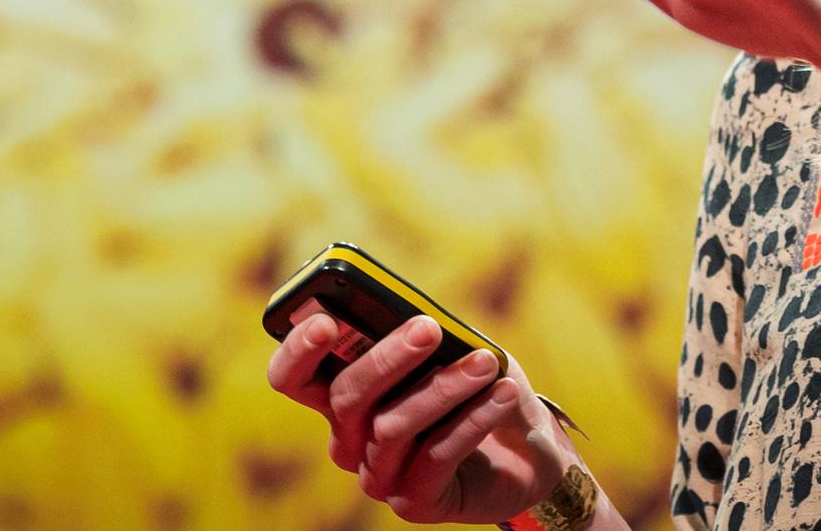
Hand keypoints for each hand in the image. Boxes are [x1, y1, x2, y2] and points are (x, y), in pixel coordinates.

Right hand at [266, 311, 575, 524]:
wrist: (527, 444)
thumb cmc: (478, 381)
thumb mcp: (454, 345)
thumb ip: (426, 331)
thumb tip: (417, 318)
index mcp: (341, 391)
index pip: (293, 376)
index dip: (298, 350)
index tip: (326, 321)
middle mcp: (349, 437)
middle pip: (345, 397)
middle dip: (387, 358)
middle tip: (428, 328)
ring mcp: (377, 474)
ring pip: (391, 427)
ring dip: (443, 387)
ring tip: (484, 362)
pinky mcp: (413, 501)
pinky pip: (434, 456)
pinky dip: (472, 419)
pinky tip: (502, 393)